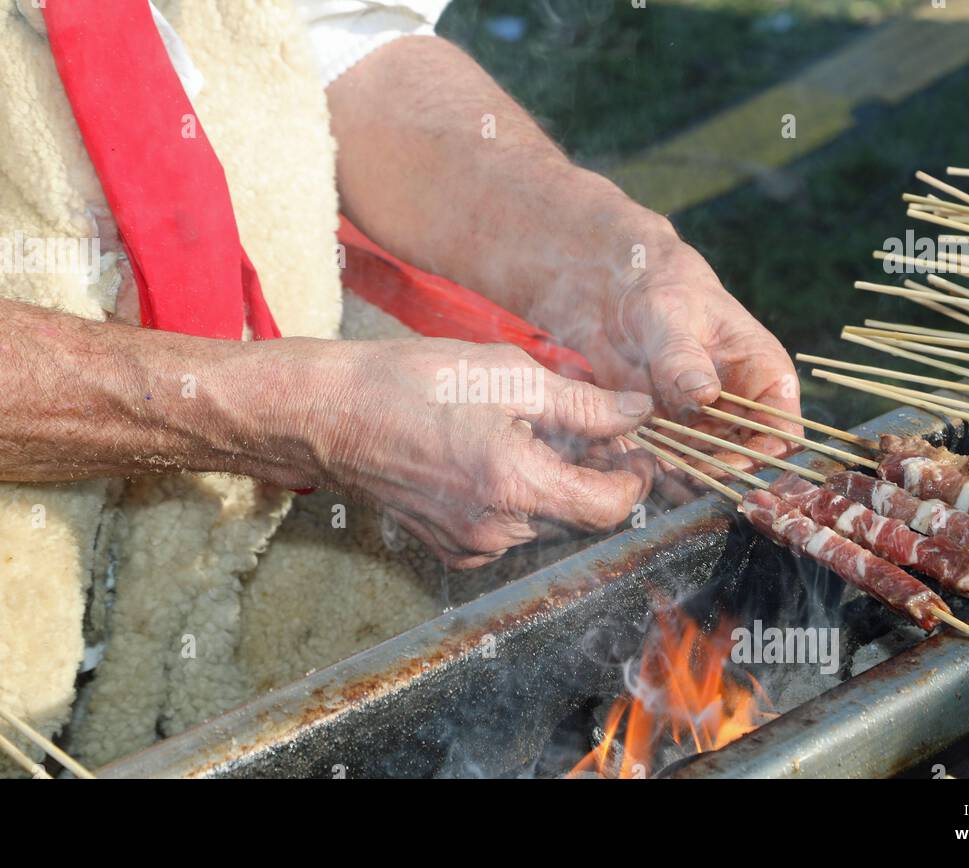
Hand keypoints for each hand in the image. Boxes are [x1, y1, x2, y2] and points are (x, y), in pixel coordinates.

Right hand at [291, 338, 655, 567]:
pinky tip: (500, 456)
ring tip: (540, 433)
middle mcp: (495, 531)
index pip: (609, 508)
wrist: (330, 414)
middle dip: (596, 474)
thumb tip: (637, 414)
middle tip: (593, 427)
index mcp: (515, 485)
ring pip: (545, 524)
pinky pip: (507, 532)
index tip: (638, 449)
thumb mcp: (509, 376)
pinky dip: (520, 500)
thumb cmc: (412, 383)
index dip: (635, 479)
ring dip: (558, 485)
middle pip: (579, 517)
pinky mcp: (448, 548)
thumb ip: (583, 405)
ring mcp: (469, 546)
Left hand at [574, 234, 801, 500]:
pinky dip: (657, 461)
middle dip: (716, 469)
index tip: (723, 462)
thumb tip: (705, 394)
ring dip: (683, 470)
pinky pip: (673, 456)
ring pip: (708, 462)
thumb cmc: (663, 290)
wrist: (622, 289)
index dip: (761, 454)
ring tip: (654, 467)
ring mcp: (708, 418)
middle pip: (745, 456)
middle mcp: (742, 402)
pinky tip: (636, 459)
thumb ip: (683, 356)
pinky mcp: (674, 426)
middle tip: (680, 472)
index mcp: (764, 372)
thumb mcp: (670, 316)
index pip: (783, 430)